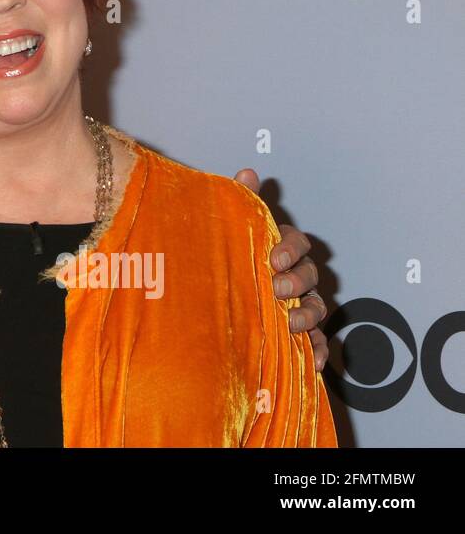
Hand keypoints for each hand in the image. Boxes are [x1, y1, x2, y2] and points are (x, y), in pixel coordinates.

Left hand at [234, 168, 328, 371]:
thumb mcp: (232, 229)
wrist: (214, 297)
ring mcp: (301, 303)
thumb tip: (248, 172)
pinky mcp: (302, 333)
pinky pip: (319, 341)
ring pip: (316, 308)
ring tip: (293, 324)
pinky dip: (319, 350)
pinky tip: (313, 361)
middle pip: (309, 275)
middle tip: (277, 289)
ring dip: (309, 316)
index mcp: (280, 248)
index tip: (272, 259)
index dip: (288, 249)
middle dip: (297, 282)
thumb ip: (242, 201)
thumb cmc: (229, 255)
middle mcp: (296, 275)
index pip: (296, 242)